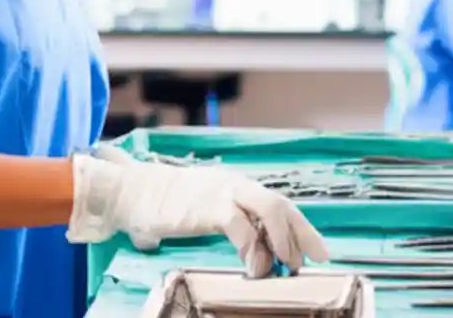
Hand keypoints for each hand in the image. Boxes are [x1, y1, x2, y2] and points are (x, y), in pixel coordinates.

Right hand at [66, 147, 329, 276]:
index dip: (302, 228)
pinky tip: (252, 267)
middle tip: (310, 262)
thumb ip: (232, 224)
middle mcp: (237, 184)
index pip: (280, 204)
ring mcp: (224, 192)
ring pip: (270, 210)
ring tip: (282, 267)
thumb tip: (257, 251)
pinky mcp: (209, 206)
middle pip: (281, 205)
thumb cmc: (167, 205)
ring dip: (281, 241)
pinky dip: (253, 249)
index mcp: (238, 186)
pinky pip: (242, 227)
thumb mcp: (206, 211)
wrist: (133, 192)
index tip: (318, 251)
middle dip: (301, 235)